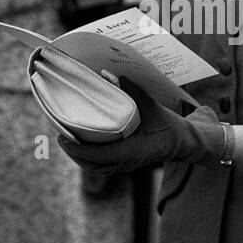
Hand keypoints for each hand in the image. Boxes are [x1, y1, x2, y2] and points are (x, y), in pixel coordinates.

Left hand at [58, 80, 224, 176]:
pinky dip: (89, 159)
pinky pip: (102, 166)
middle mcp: (127, 162)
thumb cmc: (168, 125)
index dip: (80, 150)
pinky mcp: (126, 165)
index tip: (65, 139)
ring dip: (80, 157)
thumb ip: (133, 91)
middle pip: (93, 164)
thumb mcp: (152, 106)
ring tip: (67, 142)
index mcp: (133, 150)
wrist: (182, 142)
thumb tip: (110, 74)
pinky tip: (81, 147)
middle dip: (74, 153)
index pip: (100, 155)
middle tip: (60, 136)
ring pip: (96, 167)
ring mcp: (126, 166)